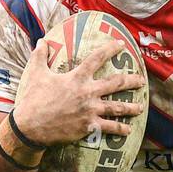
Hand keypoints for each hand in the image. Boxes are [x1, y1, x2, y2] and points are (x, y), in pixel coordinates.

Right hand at [12, 37, 144, 145]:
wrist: (31, 126)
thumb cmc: (32, 99)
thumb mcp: (35, 73)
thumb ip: (40, 55)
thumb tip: (41, 40)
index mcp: (76, 78)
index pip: (97, 59)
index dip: (110, 49)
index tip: (121, 45)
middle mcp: (87, 92)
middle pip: (116, 83)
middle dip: (131, 80)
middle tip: (142, 80)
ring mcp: (90, 110)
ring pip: (117, 107)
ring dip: (131, 107)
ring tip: (141, 107)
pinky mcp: (89, 126)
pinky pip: (109, 128)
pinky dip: (120, 129)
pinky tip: (129, 131)